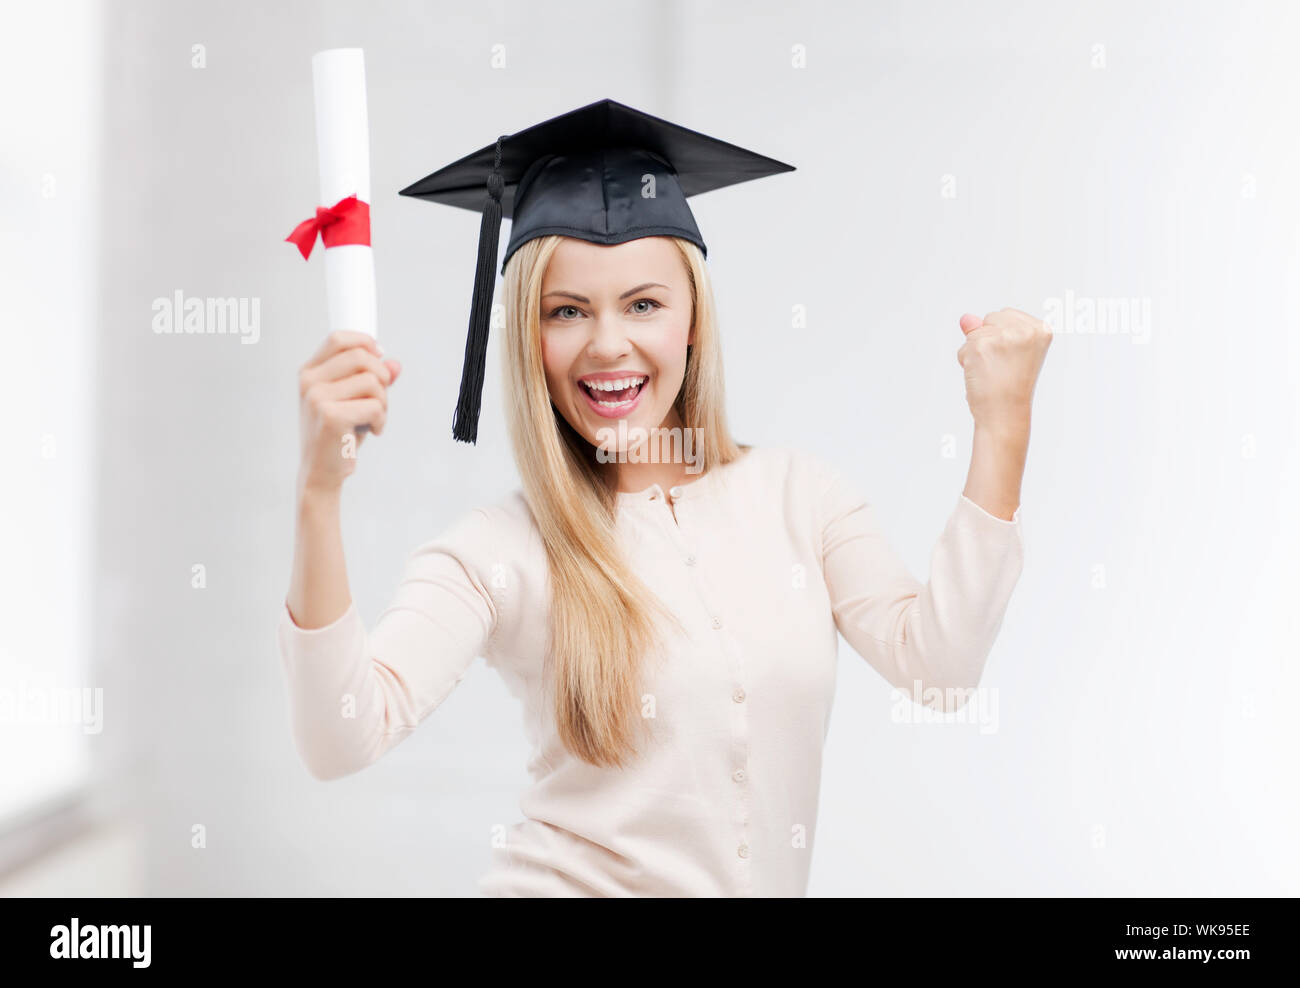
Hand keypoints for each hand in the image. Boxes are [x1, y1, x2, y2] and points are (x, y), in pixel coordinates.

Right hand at [297, 330, 400, 495]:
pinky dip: (381, 420)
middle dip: (382, 377)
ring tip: (374, 418)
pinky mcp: (331, 416)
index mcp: (309, 372)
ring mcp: (317, 398)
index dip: (365, 343)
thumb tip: (395, 364)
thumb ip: (373, 379)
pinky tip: (372, 431)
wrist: (321, 471)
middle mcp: (309, 381)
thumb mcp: (354, 400)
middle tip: (380, 400)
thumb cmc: (338, 434)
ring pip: (372, 381)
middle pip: (361, 357)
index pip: (339, 339)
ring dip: (383, 402)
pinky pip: (374, 406)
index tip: (380, 357)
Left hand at [957, 308, 1051, 434]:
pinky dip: (966, 360)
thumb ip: (989, 329)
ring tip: (991, 370)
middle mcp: (1026, 331)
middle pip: (991, 317)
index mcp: (1041, 330)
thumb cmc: (1010, 387)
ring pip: (975, 331)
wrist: (1005, 413)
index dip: (1001, 337)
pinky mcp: (983, 345)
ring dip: (975, 350)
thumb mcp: (1009, 352)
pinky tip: (980, 374)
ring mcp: (1004, 337)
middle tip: (1000, 365)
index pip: (1006, 315)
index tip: (1011, 358)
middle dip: (988, 338)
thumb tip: (965, 318)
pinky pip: (964, 347)